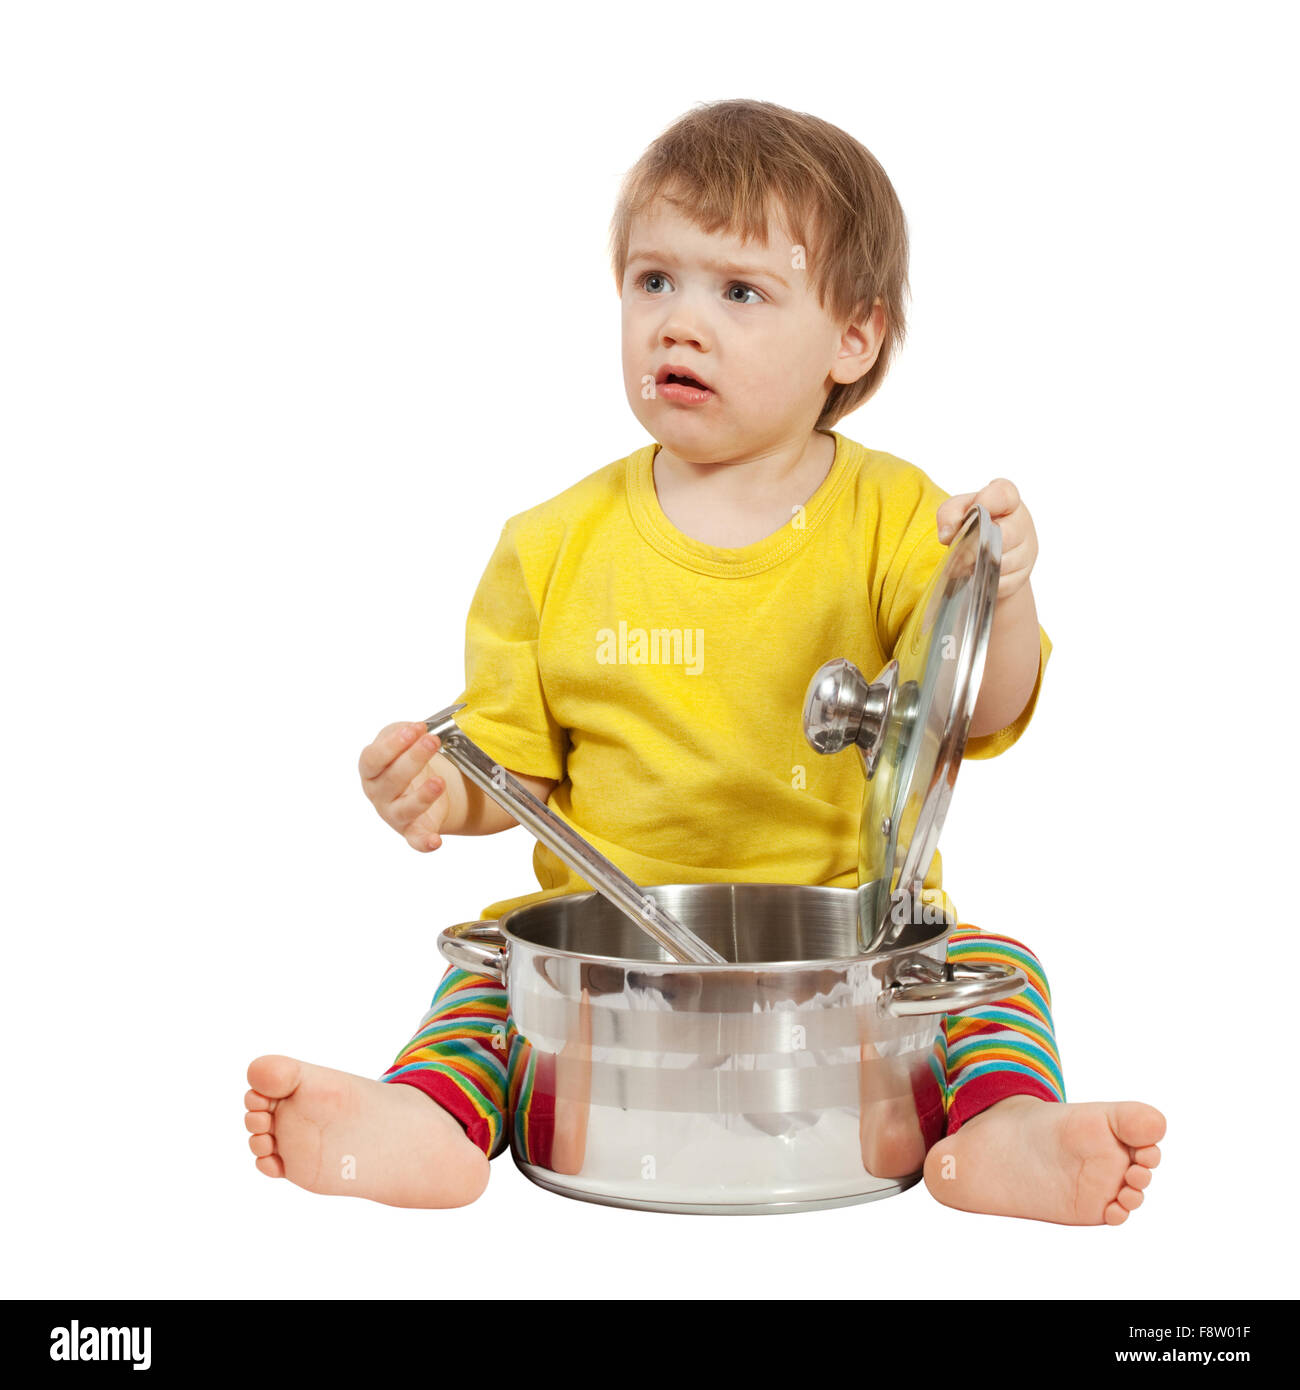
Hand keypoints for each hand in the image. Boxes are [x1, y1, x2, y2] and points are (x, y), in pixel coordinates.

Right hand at [358, 722, 448, 851]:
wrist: (417, 784)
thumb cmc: (403, 759)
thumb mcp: (400, 740)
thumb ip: (404, 733)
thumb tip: (416, 729)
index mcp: (371, 770)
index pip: (374, 758)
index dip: (393, 743)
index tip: (416, 729)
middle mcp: (379, 793)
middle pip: (392, 779)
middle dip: (414, 758)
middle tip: (433, 741)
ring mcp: (394, 814)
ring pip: (405, 808)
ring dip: (422, 796)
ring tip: (439, 782)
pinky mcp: (412, 831)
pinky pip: (416, 840)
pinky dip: (424, 842)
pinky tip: (436, 841)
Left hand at [935, 478, 1036, 599]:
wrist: (987, 551)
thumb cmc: (974, 524)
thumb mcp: (957, 511)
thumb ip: (949, 514)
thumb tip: (947, 534)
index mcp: (1008, 500)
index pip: (1005, 494)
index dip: (988, 501)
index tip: (975, 509)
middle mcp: (1022, 522)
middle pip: (1006, 535)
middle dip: (976, 547)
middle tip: (958, 553)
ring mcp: (1026, 549)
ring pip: (1003, 562)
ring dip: (979, 566)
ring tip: (964, 564)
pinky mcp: (1022, 574)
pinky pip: (1002, 582)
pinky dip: (984, 581)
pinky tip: (976, 575)